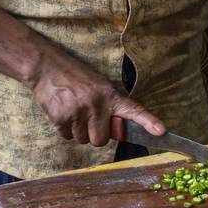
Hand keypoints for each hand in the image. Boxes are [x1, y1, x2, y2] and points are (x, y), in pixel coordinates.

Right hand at [30, 49, 163, 146]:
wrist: (46, 67)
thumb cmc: (75, 77)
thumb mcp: (99, 86)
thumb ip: (110, 109)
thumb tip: (117, 133)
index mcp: (110, 95)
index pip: (133, 110)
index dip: (148, 121)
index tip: (161, 131)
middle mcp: (97, 104)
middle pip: (101, 140)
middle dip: (94, 134)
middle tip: (87, 117)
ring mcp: (79, 112)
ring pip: (84, 140)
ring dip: (79, 132)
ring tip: (73, 111)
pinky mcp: (61, 118)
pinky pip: (67, 137)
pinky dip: (65, 129)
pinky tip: (63, 112)